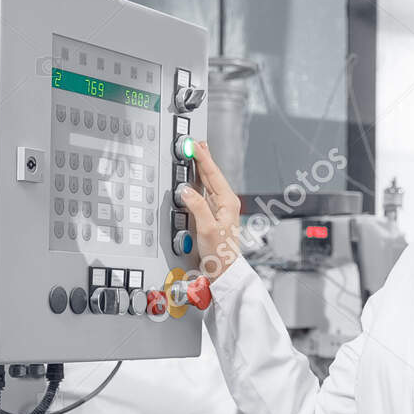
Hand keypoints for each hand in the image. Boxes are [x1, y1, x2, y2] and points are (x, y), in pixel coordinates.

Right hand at [176, 140, 242, 282]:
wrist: (223, 271)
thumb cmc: (220, 253)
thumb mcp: (206, 229)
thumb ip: (196, 206)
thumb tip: (185, 190)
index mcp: (228, 202)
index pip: (212, 174)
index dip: (203, 157)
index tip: (195, 144)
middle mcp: (226, 203)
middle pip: (212, 174)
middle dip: (203, 158)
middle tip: (195, 142)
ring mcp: (220, 208)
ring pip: (208, 182)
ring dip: (200, 168)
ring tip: (195, 154)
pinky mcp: (213, 215)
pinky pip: (204, 192)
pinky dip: (198, 181)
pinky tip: (194, 178)